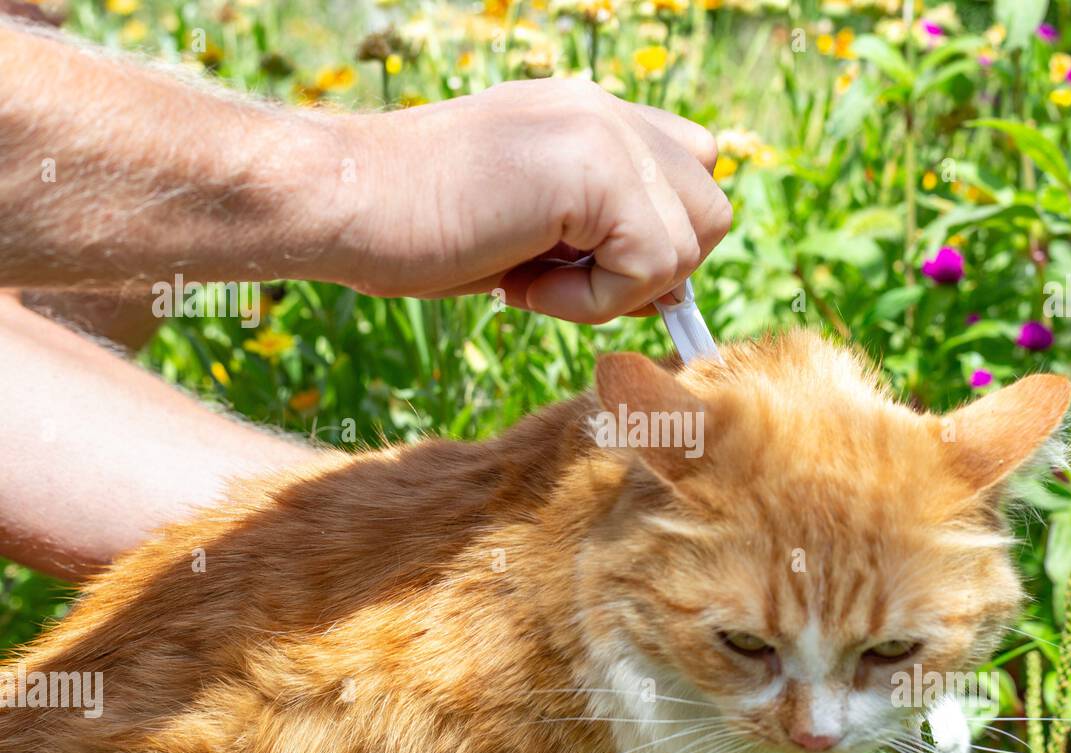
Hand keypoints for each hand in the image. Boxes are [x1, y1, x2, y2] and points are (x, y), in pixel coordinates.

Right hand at [321, 78, 732, 323]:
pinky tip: (521, 283)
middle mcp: (607, 112)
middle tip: (564, 280)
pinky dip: (594, 302)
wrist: (339, 204)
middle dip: (654, 270)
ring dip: (618, 289)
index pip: (690, 171)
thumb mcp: (530, 228)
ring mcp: (604, 131)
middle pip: (711, 209)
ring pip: (692, 242)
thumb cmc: (414, 228)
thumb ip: (601, 233)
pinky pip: (653, 266)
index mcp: (591, 118)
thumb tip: (671, 288)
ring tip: (531, 278)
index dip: (658, 240)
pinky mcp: (594, 169)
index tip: (589, 274)